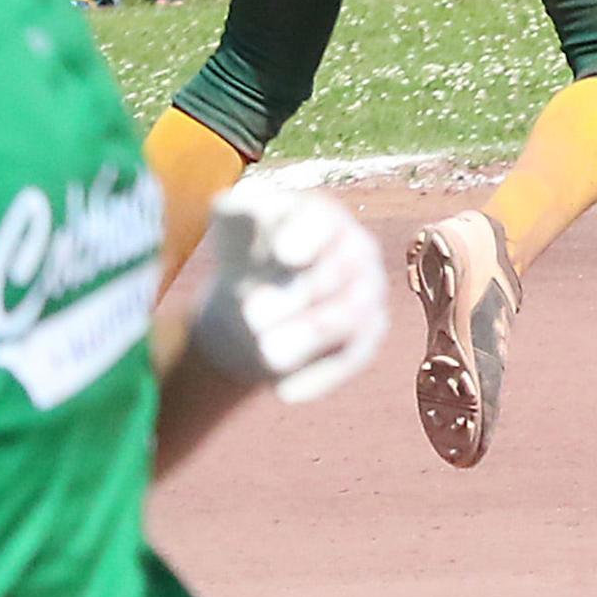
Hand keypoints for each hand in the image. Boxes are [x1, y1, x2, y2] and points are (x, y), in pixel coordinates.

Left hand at [184, 177, 387, 402]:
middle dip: (295, 294)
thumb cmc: (244, 256)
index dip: (308, 235)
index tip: (284, 255)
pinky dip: (319, 375)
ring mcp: (366, 295)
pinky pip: (351, 358)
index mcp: (321, 217)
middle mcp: (355, 252)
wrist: (250, 304)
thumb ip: (234, 214)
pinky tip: (283, 391)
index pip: (324, 220)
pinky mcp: (365, 339)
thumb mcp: (232, 229)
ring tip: (265, 355)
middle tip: (250, 316)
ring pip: (350, 316)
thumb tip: (230, 205)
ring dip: (308, 335)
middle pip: (338, 270)